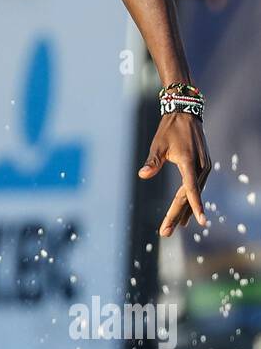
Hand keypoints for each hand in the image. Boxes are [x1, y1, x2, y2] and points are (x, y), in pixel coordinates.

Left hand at [138, 112, 211, 236]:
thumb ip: (153, 161)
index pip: (192, 189)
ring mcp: (204, 168)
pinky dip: (190, 202)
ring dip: (184, 212)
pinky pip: (196, 188)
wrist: (185, 115)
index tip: (202, 222)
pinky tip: (186, 215)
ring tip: (173, 228)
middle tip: (165, 232)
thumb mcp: (158, 144)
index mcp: (190, 163)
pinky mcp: (204, 168)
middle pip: (189, 197)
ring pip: (193, 194)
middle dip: (176, 216)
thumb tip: (143, 175)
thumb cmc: (169, 130)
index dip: (196, 207)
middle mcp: (201, 168)